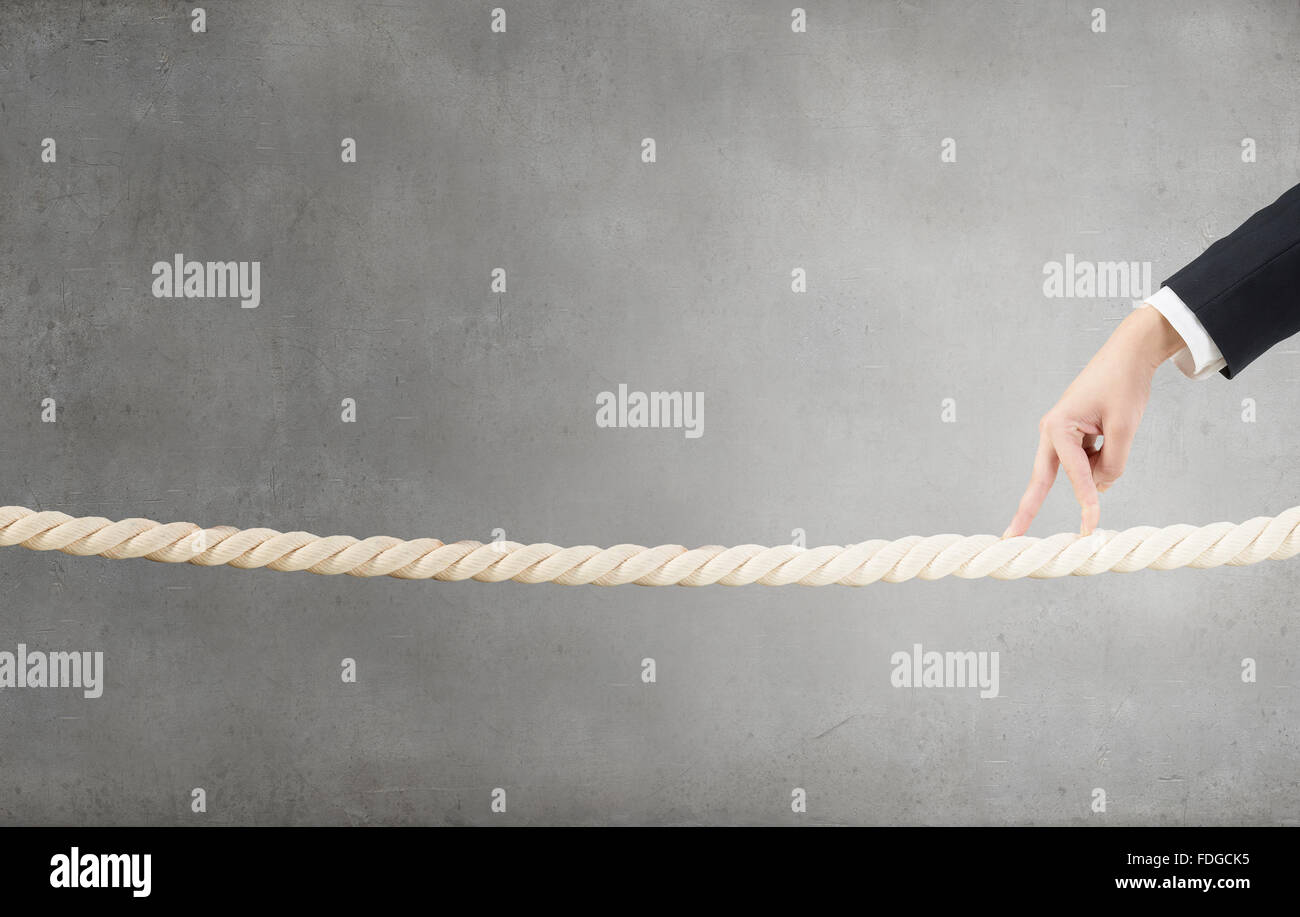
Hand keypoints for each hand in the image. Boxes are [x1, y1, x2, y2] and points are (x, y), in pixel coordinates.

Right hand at [1003, 305, 1184, 537]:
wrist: (1128, 355)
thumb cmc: (1123, 385)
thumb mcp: (1125, 427)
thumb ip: (1112, 464)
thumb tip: (1100, 489)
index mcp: (1058, 427)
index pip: (1074, 474)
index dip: (1086, 503)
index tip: (1089, 530)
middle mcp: (1051, 432)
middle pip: (1043, 479)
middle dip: (1028, 507)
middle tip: (1010, 537)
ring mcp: (1059, 434)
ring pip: (1079, 470)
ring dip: (1100, 463)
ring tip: (1115, 429)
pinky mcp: (1070, 436)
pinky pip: (1086, 460)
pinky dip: (1102, 455)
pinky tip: (1110, 430)